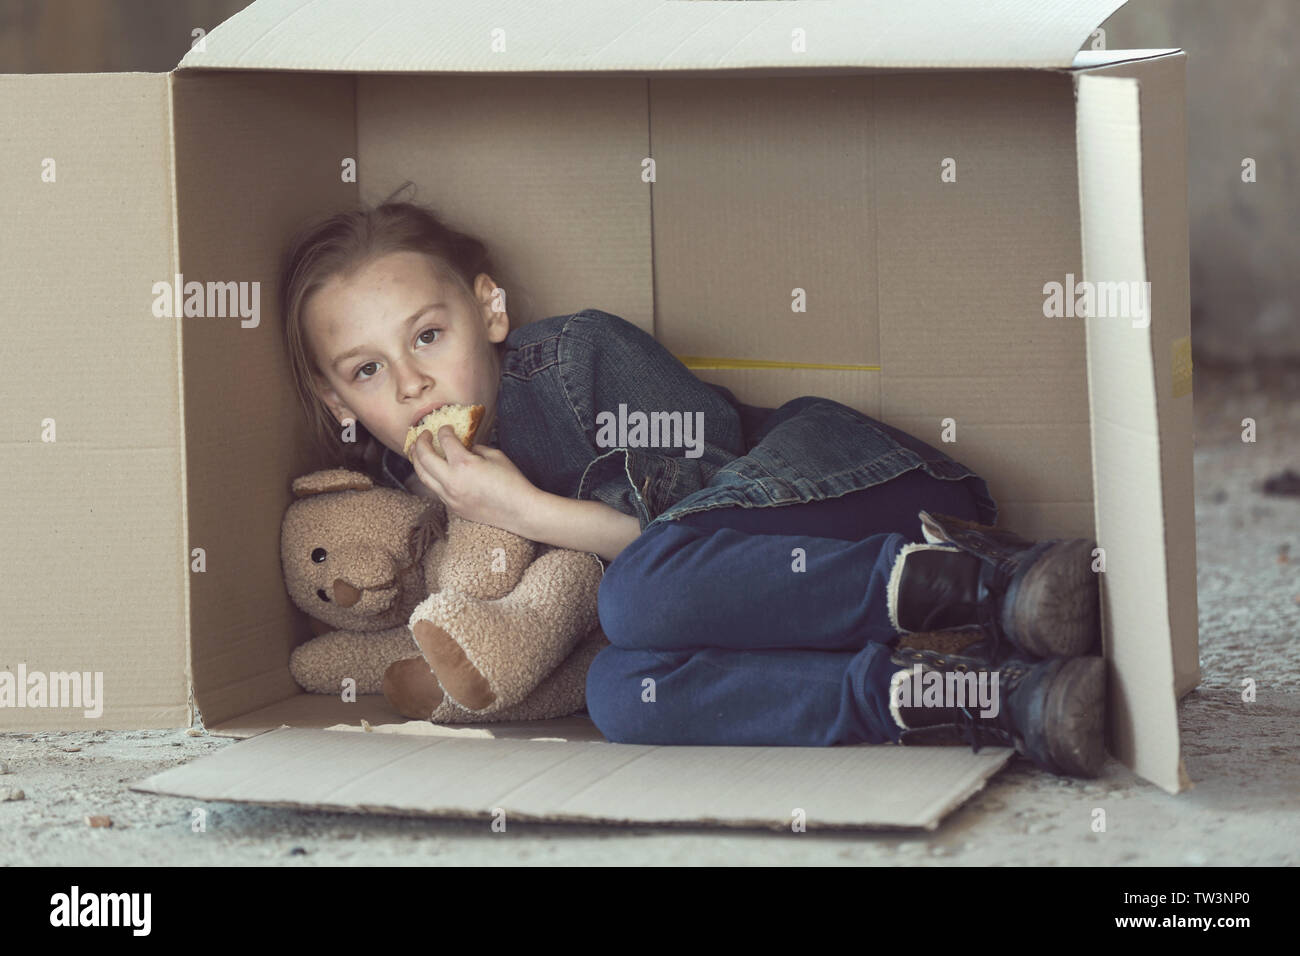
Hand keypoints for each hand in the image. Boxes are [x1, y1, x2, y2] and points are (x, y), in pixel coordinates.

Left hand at [409, 426, 537, 529]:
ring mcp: (449, 496)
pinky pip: (434, 489)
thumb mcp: (496, 456)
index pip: (445, 440)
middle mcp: (451, 481)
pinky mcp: (452, 507)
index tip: (446, 428)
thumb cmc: (512, 482)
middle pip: (424, 457)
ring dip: (417, 461)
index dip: (444, 430)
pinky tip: (432, 471)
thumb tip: (465, 448)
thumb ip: (476, 449)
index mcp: (463, 464)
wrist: (520, 512)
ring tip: (416, 451)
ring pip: (423, 476)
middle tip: (423, 435)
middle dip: (420, 442)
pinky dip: (430, 477)